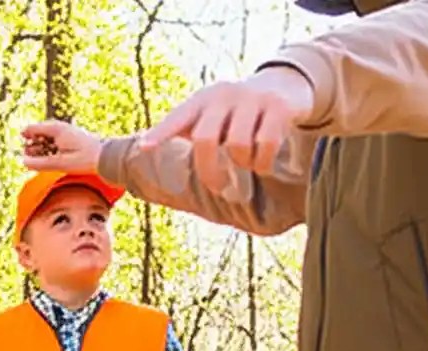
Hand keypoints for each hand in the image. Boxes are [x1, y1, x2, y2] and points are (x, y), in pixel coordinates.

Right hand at [20, 121, 103, 173]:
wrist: (107, 157)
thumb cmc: (84, 160)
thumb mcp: (60, 163)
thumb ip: (40, 163)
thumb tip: (23, 161)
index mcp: (56, 129)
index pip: (31, 129)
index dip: (26, 139)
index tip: (26, 152)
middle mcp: (60, 127)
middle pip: (38, 132)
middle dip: (33, 145)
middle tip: (34, 157)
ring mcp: (66, 131)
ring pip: (47, 137)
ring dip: (42, 147)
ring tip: (43, 159)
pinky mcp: (72, 137)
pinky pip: (55, 140)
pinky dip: (51, 148)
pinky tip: (54, 158)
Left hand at [139, 66, 314, 193]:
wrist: (285, 85)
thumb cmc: (237, 111)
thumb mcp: (211, 114)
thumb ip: (184, 127)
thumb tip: (143, 146)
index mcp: (203, 99)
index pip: (178, 117)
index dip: (161, 133)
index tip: (144, 147)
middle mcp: (224, 94)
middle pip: (205, 139)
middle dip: (209, 171)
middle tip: (218, 187)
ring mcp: (252, 98)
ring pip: (237, 146)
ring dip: (243, 165)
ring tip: (248, 165)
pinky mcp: (278, 107)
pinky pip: (265, 145)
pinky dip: (263, 163)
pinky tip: (263, 164)